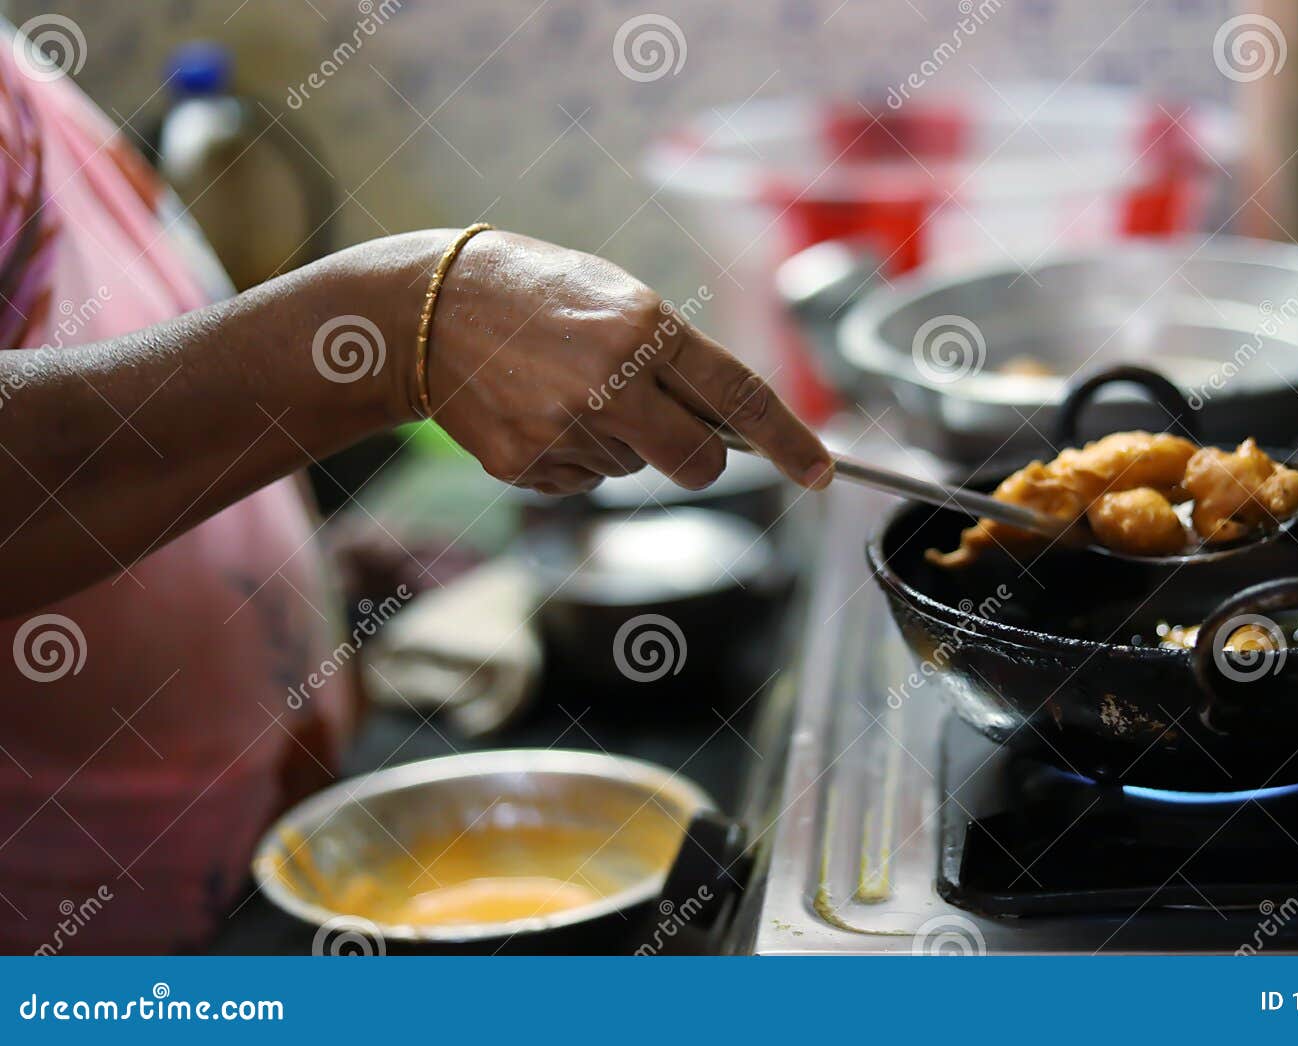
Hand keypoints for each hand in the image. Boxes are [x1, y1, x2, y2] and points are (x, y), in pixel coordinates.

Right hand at [418, 230, 832, 495]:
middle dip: (698, 460)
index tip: (822, 472)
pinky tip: (537, 410)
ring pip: (634, 471)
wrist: (429, 309)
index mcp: (645, 329)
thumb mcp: (619, 297)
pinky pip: (583, 481)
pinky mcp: (526, 465)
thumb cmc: (539, 294)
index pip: (742, 396)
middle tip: (668, 429)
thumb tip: (735, 424)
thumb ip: (676, 356)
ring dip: (620, 443)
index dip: (791, 441)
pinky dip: (573, 455)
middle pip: (699, 464)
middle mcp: (611, 383)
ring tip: (567, 389)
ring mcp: (566, 430)